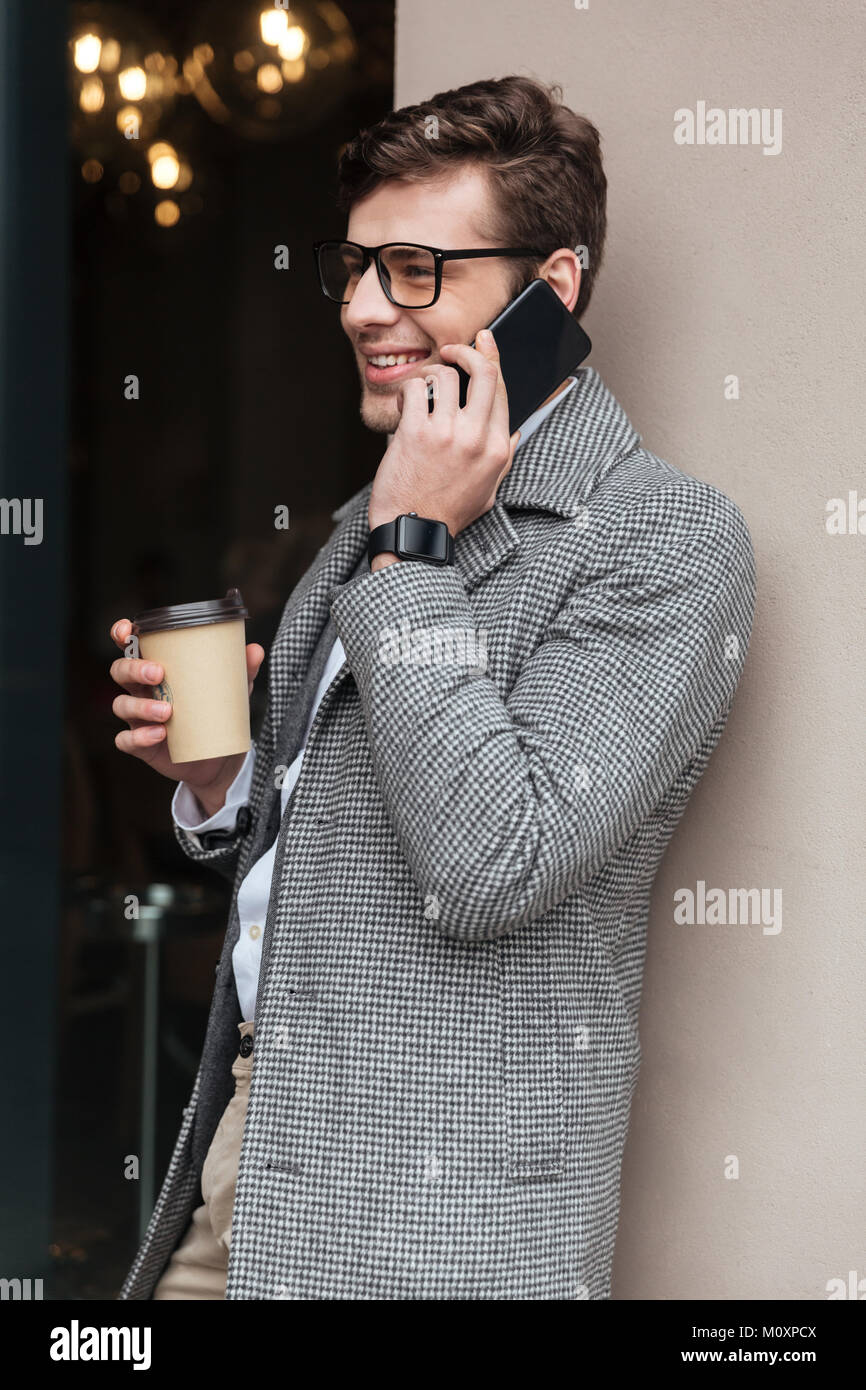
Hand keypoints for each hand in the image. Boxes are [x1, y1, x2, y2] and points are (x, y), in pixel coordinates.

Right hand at [109, 617, 264, 810]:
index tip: (126, 630)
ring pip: (121, 704)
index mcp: (157, 669)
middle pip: (120, 671)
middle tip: (159, 673)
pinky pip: (126, 740)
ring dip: (140, 706)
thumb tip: (256, 650)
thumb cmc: (217, 712)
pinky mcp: (141, 745)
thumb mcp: (232, 689)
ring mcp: (138, 718)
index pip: (130, 646)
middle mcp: (142, 690)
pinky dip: (138, 737)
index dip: (121, 634)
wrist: (220, 757)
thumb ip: (243, 670)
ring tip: (167, 711)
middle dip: (133, 668)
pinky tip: (159, 735)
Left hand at [368, 328, 520, 540]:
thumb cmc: (447, 512)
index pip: (501, 388)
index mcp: (497, 448)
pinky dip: (410, 390)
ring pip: (446, 376)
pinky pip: (416, 389)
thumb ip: (503, 457)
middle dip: (467, 351)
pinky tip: (407, 404)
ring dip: (432, 374)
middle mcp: (476, 437)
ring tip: (425, 388)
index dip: (492, 357)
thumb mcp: (489, 489)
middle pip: (483, 371)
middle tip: (451, 351)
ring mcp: (446, 433)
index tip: (484, 340)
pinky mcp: (415, 433)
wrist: (414, 532)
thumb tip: (514, 429)